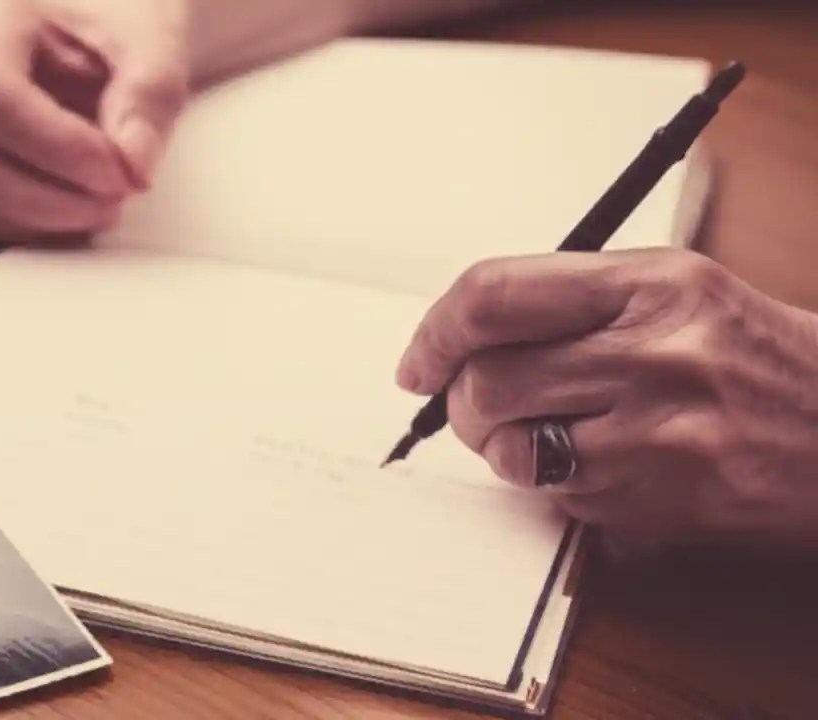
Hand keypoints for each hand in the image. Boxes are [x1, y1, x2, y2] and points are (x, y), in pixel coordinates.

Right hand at [0, 0, 188, 237]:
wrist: (101, 21)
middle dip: (46, 199)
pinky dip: (20, 226)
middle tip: (117, 197)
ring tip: (102, 204)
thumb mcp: (152, 40)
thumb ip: (148, 97)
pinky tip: (72, 210)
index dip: (56, 151)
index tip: (119, 174)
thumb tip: (133, 169)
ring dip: (34, 219)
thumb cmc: (119, 18)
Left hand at [395, 248, 817, 554]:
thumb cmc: (757, 357)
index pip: (497, 294)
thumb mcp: (677, 291)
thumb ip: (571, 303)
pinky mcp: (664, 501)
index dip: (438, 330)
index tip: (421, 360)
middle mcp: (654, 351)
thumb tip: (459, 336)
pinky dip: (555, 488)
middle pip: (488, 378)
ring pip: (513, 449)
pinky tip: (595, 468)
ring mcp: (661, 433)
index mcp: (651, 282)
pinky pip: (560, 499)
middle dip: (460, 403)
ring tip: (536, 438)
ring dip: (501, 450)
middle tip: (475, 407)